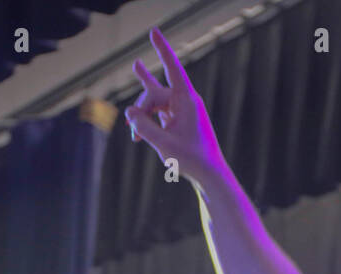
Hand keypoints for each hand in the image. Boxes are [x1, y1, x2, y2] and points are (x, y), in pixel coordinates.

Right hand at [125, 27, 227, 187]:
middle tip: (132, 133)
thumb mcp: (162, 143)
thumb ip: (143, 126)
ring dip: (142, 113)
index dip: (161, 49)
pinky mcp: (179, 121)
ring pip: (155, 102)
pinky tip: (137, 119)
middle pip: (155, 93)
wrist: (209, 175)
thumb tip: (130, 112)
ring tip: (134, 77)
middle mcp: (185, 101)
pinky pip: (159, 113)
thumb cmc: (190, 159)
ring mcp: (182, 111)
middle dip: (141, 109)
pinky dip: (147, 121)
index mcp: (187, 100)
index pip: (172, 67)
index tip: (153, 31)